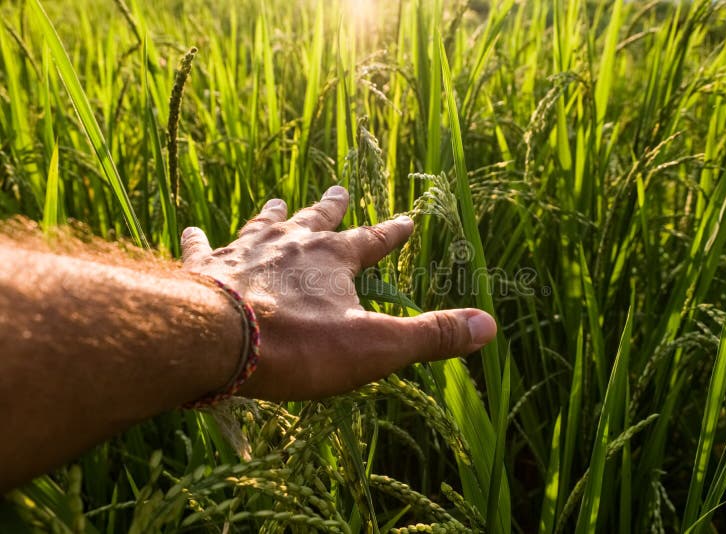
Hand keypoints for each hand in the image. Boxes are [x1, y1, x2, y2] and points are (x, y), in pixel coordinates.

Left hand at [180, 186, 496, 400]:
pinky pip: (202, 247)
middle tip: (338, 189)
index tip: (409, 217)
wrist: (217, 340)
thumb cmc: (299, 344)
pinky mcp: (206, 268)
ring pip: (264, 224)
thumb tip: (489, 326)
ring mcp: (245, 252)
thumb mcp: (376, 345)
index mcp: (333, 260)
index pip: (374, 240)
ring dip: (273, 213)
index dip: (394, 231)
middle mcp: (291, 245)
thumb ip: (431, 335)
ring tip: (276, 199)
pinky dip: (199, 240)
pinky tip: (191, 230)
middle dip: (331, 207)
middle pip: (316, 219)